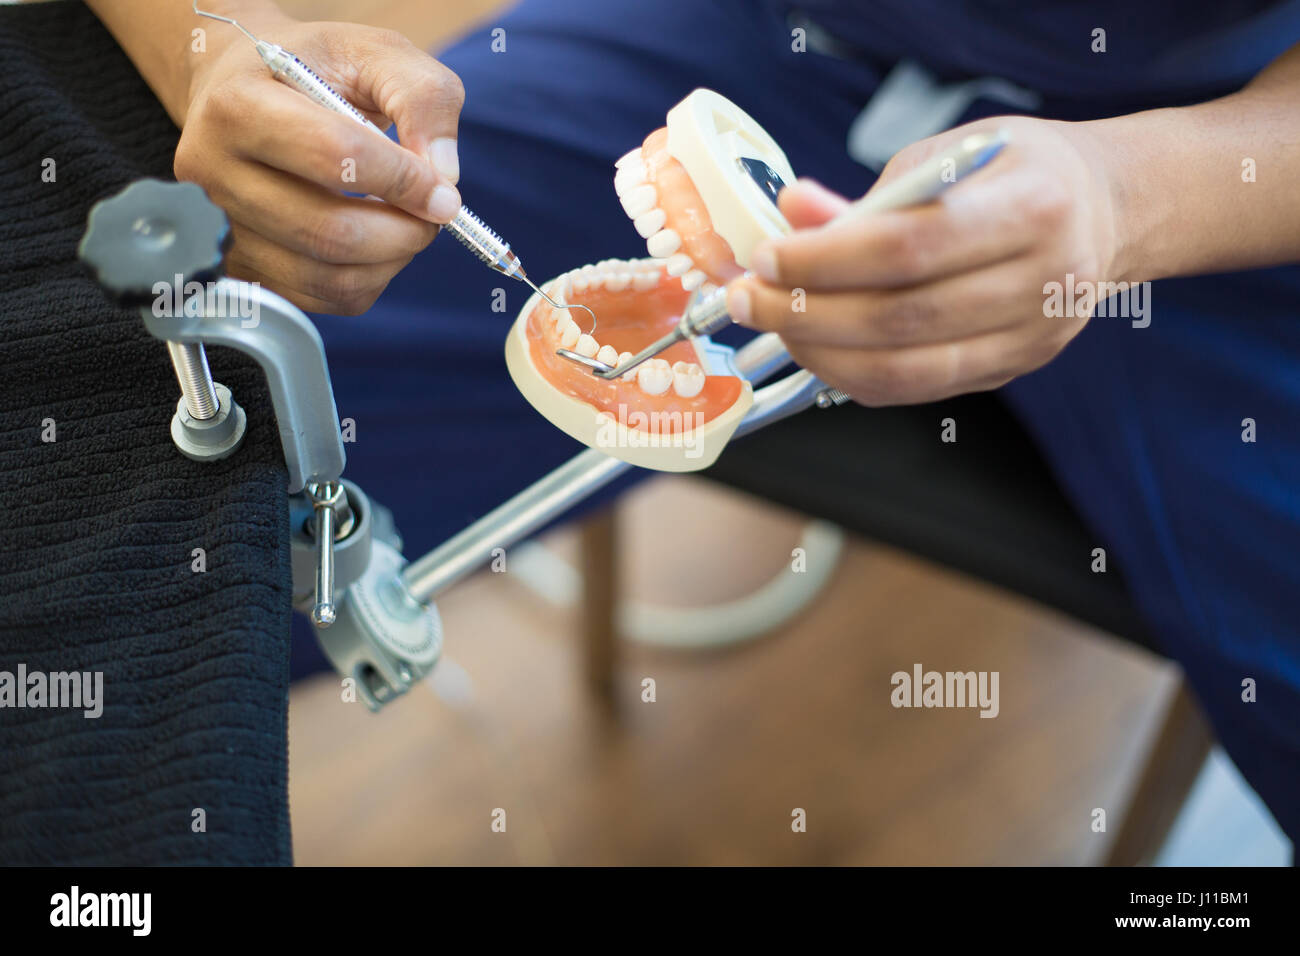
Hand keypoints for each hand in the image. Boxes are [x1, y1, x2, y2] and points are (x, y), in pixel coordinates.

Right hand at [176, 14, 463, 313]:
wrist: (241, 87)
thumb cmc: (312, 69)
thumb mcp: (375, 52)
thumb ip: (423, 99)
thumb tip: (443, 178)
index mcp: (237, 106)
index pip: (335, 157)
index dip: (405, 181)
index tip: (445, 193)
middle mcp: (213, 173)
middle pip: (329, 232)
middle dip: (404, 232)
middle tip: (433, 214)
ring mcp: (221, 229)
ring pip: (327, 277)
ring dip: (391, 261)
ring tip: (406, 224)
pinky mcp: (241, 269)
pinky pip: (322, 298)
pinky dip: (369, 280)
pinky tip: (375, 244)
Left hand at [725, 116, 1120, 404]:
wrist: (1105, 211)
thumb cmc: (1016, 172)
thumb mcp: (948, 152)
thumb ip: (869, 195)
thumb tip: (792, 215)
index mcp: (1033, 206)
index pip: (911, 246)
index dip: (826, 259)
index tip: (767, 257)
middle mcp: (1043, 280)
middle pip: (901, 317)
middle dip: (805, 312)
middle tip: (747, 298)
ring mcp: (1031, 337)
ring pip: (906, 368)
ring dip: (820, 353)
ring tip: (773, 324)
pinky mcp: (1011, 370)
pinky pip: (917, 389)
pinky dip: (854, 375)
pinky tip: (817, 349)